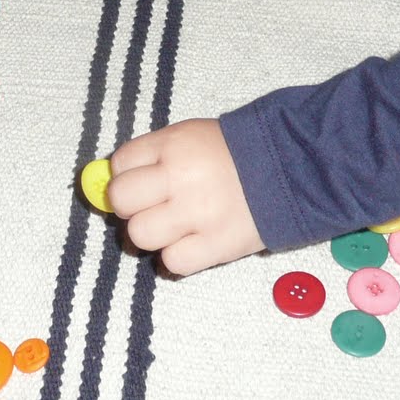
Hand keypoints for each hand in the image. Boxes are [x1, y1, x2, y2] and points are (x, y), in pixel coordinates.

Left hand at [108, 119, 263, 275]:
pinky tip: (192, 243)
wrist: (290, 169)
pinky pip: (171, 261)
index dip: (126, 175)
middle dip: (131, 205)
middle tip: (153, 206)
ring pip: (140, 234)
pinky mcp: (215, 246)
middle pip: (121, 200)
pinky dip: (177, 256)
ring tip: (175, 226)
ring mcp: (196, 213)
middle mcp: (179, 177)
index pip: (120, 164)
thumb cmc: (235, 154)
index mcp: (173, 144)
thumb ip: (151, 156)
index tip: (142, 181)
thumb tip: (108, 182)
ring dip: (152, 233)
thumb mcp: (191, 137)